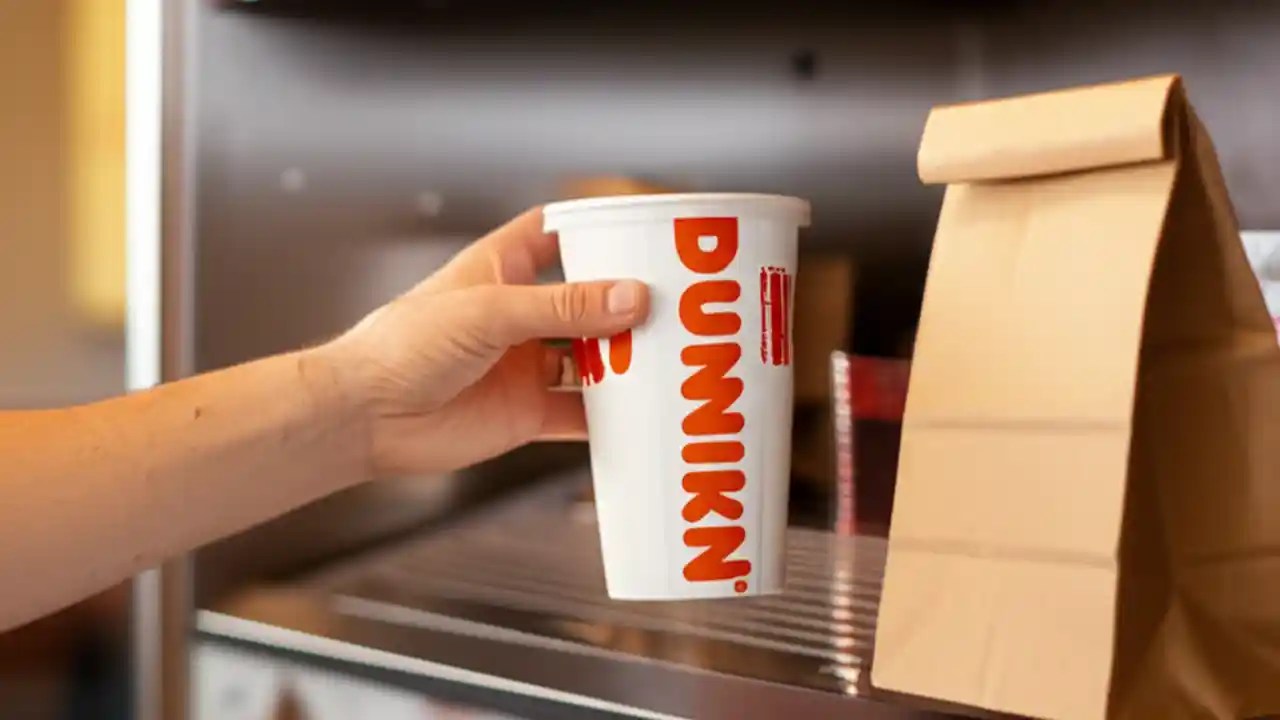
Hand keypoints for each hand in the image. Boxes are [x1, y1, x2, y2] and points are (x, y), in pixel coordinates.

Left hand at [322, 208, 648, 478]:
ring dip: (627, 361)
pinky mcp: (526, 412)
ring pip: (592, 359)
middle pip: (588, 301)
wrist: (365, 416)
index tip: (644, 231)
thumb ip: (563, 307)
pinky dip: (611, 417)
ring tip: (671, 358)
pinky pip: (581, 414)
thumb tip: (630, 298)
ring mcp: (524, 365)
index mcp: (502, 268)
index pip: (558, 233)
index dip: (596, 229)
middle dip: (628, 304)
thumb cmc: (401, 345)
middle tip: (677, 305)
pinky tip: (640, 413)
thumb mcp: (491, 311)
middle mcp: (518, 315)